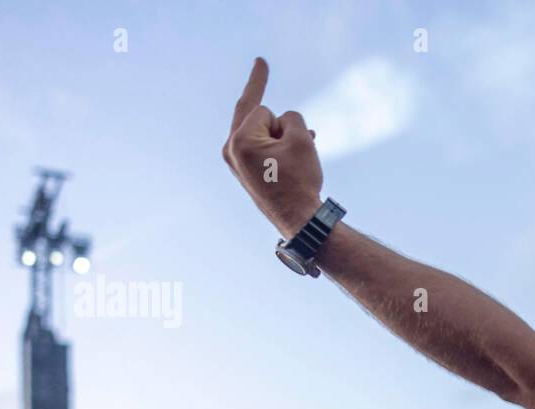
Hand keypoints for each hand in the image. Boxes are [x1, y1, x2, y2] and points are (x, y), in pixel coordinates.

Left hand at [222, 58, 323, 236]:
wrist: (300, 222)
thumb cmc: (300, 181)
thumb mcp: (301, 141)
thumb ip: (290, 118)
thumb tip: (282, 124)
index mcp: (239, 141)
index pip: (264, 109)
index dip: (285, 119)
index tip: (261, 60)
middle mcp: (231, 151)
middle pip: (258, 118)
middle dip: (280, 126)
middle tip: (298, 136)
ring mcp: (236, 164)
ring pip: (262, 134)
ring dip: (283, 138)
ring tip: (303, 158)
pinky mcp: (245, 173)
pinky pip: (261, 148)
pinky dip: (278, 148)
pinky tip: (298, 153)